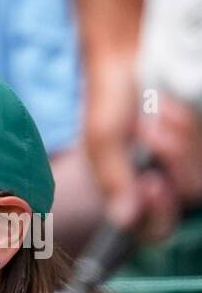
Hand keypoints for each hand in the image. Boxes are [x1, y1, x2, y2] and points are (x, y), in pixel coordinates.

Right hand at [88, 60, 201, 238]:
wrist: (128, 62)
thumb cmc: (108, 101)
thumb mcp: (101, 141)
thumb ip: (113, 181)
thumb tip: (123, 220)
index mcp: (127, 195)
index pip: (152, 230)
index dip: (157, 215)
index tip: (151, 183)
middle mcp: (156, 184)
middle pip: (185, 195)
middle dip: (171, 159)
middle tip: (148, 132)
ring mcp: (181, 164)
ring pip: (199, 172)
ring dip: (180, 139)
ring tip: (156, 113)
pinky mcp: (197, 143)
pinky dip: (188, 126)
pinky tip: (168, 109)